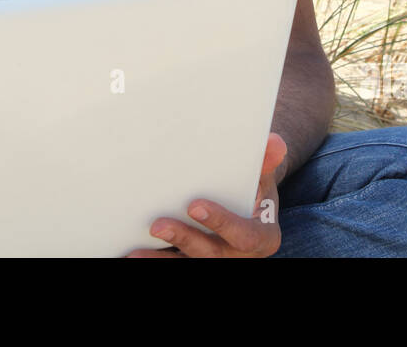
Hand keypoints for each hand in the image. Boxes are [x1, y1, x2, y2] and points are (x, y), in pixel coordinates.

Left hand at [126, 133, 287, 257]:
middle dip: (184, 239)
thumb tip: (275, 143)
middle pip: (211, 254)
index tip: (195, 206)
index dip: (221, 223)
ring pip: (189, 265)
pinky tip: (131, 253)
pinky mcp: (193, 262)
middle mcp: (237, 256)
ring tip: (136, 252)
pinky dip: (155, 260)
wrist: (246, 208)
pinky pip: (175, 263)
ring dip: (161, 259)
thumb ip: (265, 162)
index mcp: (261, 237)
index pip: (244, 235)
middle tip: (157, 225)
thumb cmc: (252, 190)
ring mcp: (214, 261)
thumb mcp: (262, 177)